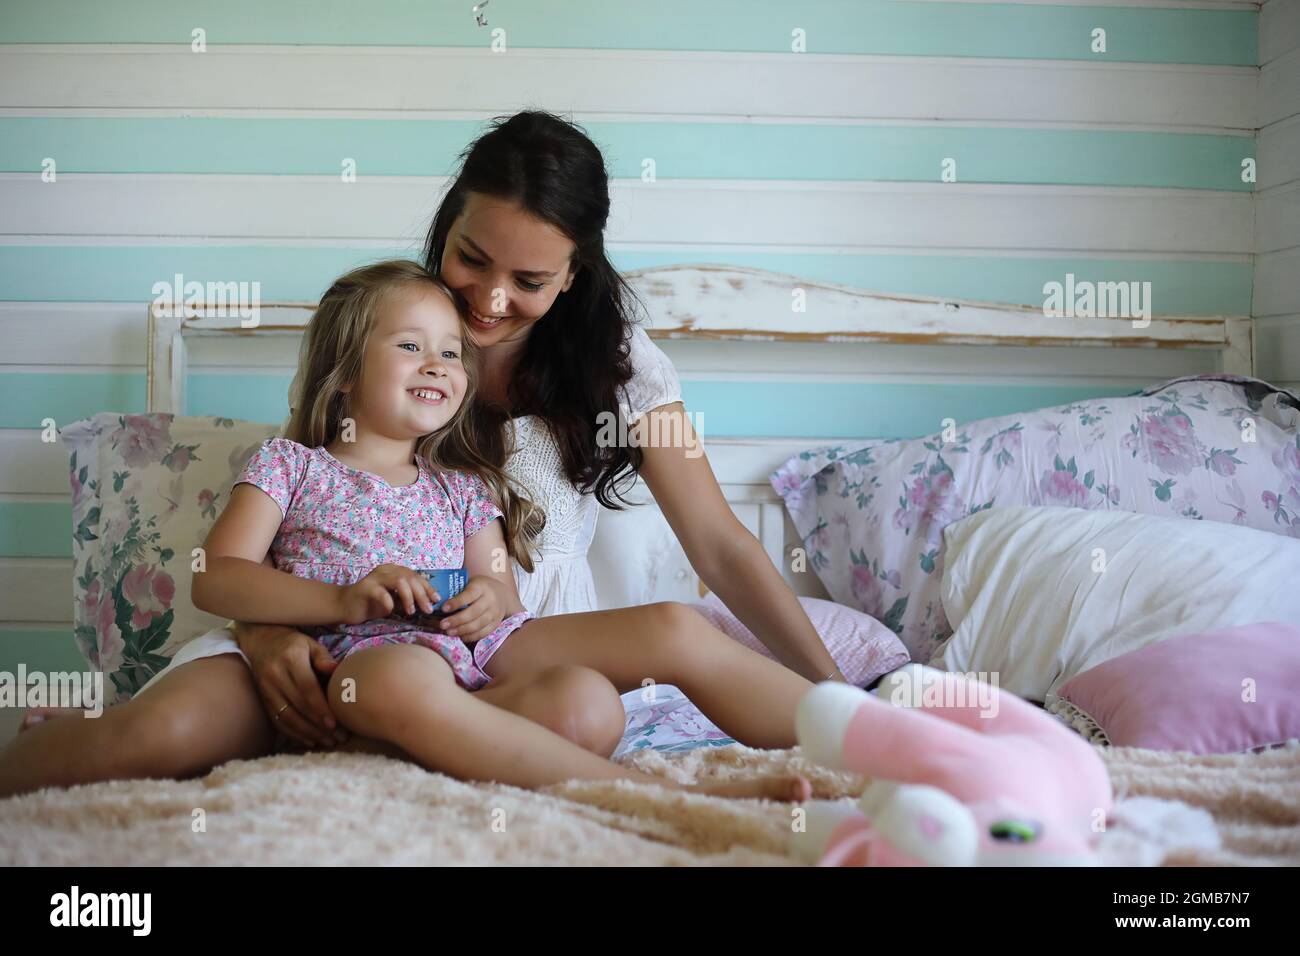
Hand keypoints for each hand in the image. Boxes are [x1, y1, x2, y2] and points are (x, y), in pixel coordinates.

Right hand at [232, 622, 346, 748]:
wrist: (260, 641)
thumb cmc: (292, 643)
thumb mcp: (309, 643)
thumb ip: (323, 657)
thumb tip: (338, 670)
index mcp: (290, 659)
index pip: (306, 688)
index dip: (320, 707)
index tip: (334, 723)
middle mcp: (275, 676)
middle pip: (298, 706)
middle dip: (319, 725)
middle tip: (338, 737)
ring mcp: (266, 689)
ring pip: (287, 717)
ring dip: (308, 733)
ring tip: (328, 741)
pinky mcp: (263, 700)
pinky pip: (277, 721)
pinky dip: (293, 733)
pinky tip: (309, 740)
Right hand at [337, 564, 438, 624]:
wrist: (344, 606)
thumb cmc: (371, 604)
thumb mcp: (394, 600)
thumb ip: (407, 598)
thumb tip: (428, 603)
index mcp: (394, 571)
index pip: (416, 576)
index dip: (427, 587)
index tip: (436, 600)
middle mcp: (386, 570)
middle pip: (410, 577)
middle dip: (422, 594)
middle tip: (428, 609)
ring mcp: (375, 577)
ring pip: (399, 581)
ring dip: (408, 596)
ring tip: (411, 611)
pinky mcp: (364, 588)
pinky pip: (381, 592)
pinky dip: (389, 601)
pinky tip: (391, 610)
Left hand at [437, 576, 506, 642]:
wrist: (502, 594)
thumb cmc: (480, 588)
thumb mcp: (471, 583)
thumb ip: (458, 591)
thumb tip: (437, 602)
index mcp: (482, 587)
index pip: (469, 595)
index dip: (456, 602)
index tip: (443, 608)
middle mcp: (490, 600)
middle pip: (473, 612)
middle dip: (456, 620)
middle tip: (442, 625)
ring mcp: (495, 613)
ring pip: (478, 625)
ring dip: (462, 630)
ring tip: (449, 632)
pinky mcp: (496, 624)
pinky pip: (483, 633)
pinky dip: (470, 636)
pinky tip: (460, 636)